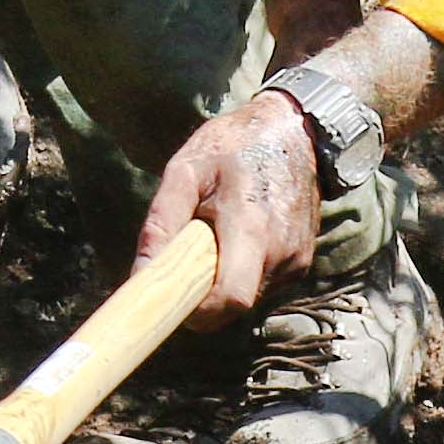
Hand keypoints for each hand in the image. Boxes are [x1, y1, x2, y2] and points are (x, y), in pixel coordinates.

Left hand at [138, 88, 322, 326]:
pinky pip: (264, 285)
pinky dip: (242, 274)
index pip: (231, 298)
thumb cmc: (232, 146)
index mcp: (251, 226)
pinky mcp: (303, 261)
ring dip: (224, 283)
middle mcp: (282, 250)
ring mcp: (297, 258)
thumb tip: (140, 274)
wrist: (294, 131)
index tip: (174, 302)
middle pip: (237, 306)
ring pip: (250, 298)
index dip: (200, 312)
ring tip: (217, 239)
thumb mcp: (185, 170)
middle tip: (186, 268)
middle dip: (206, 300)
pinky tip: (237, 239)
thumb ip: (161, 222)